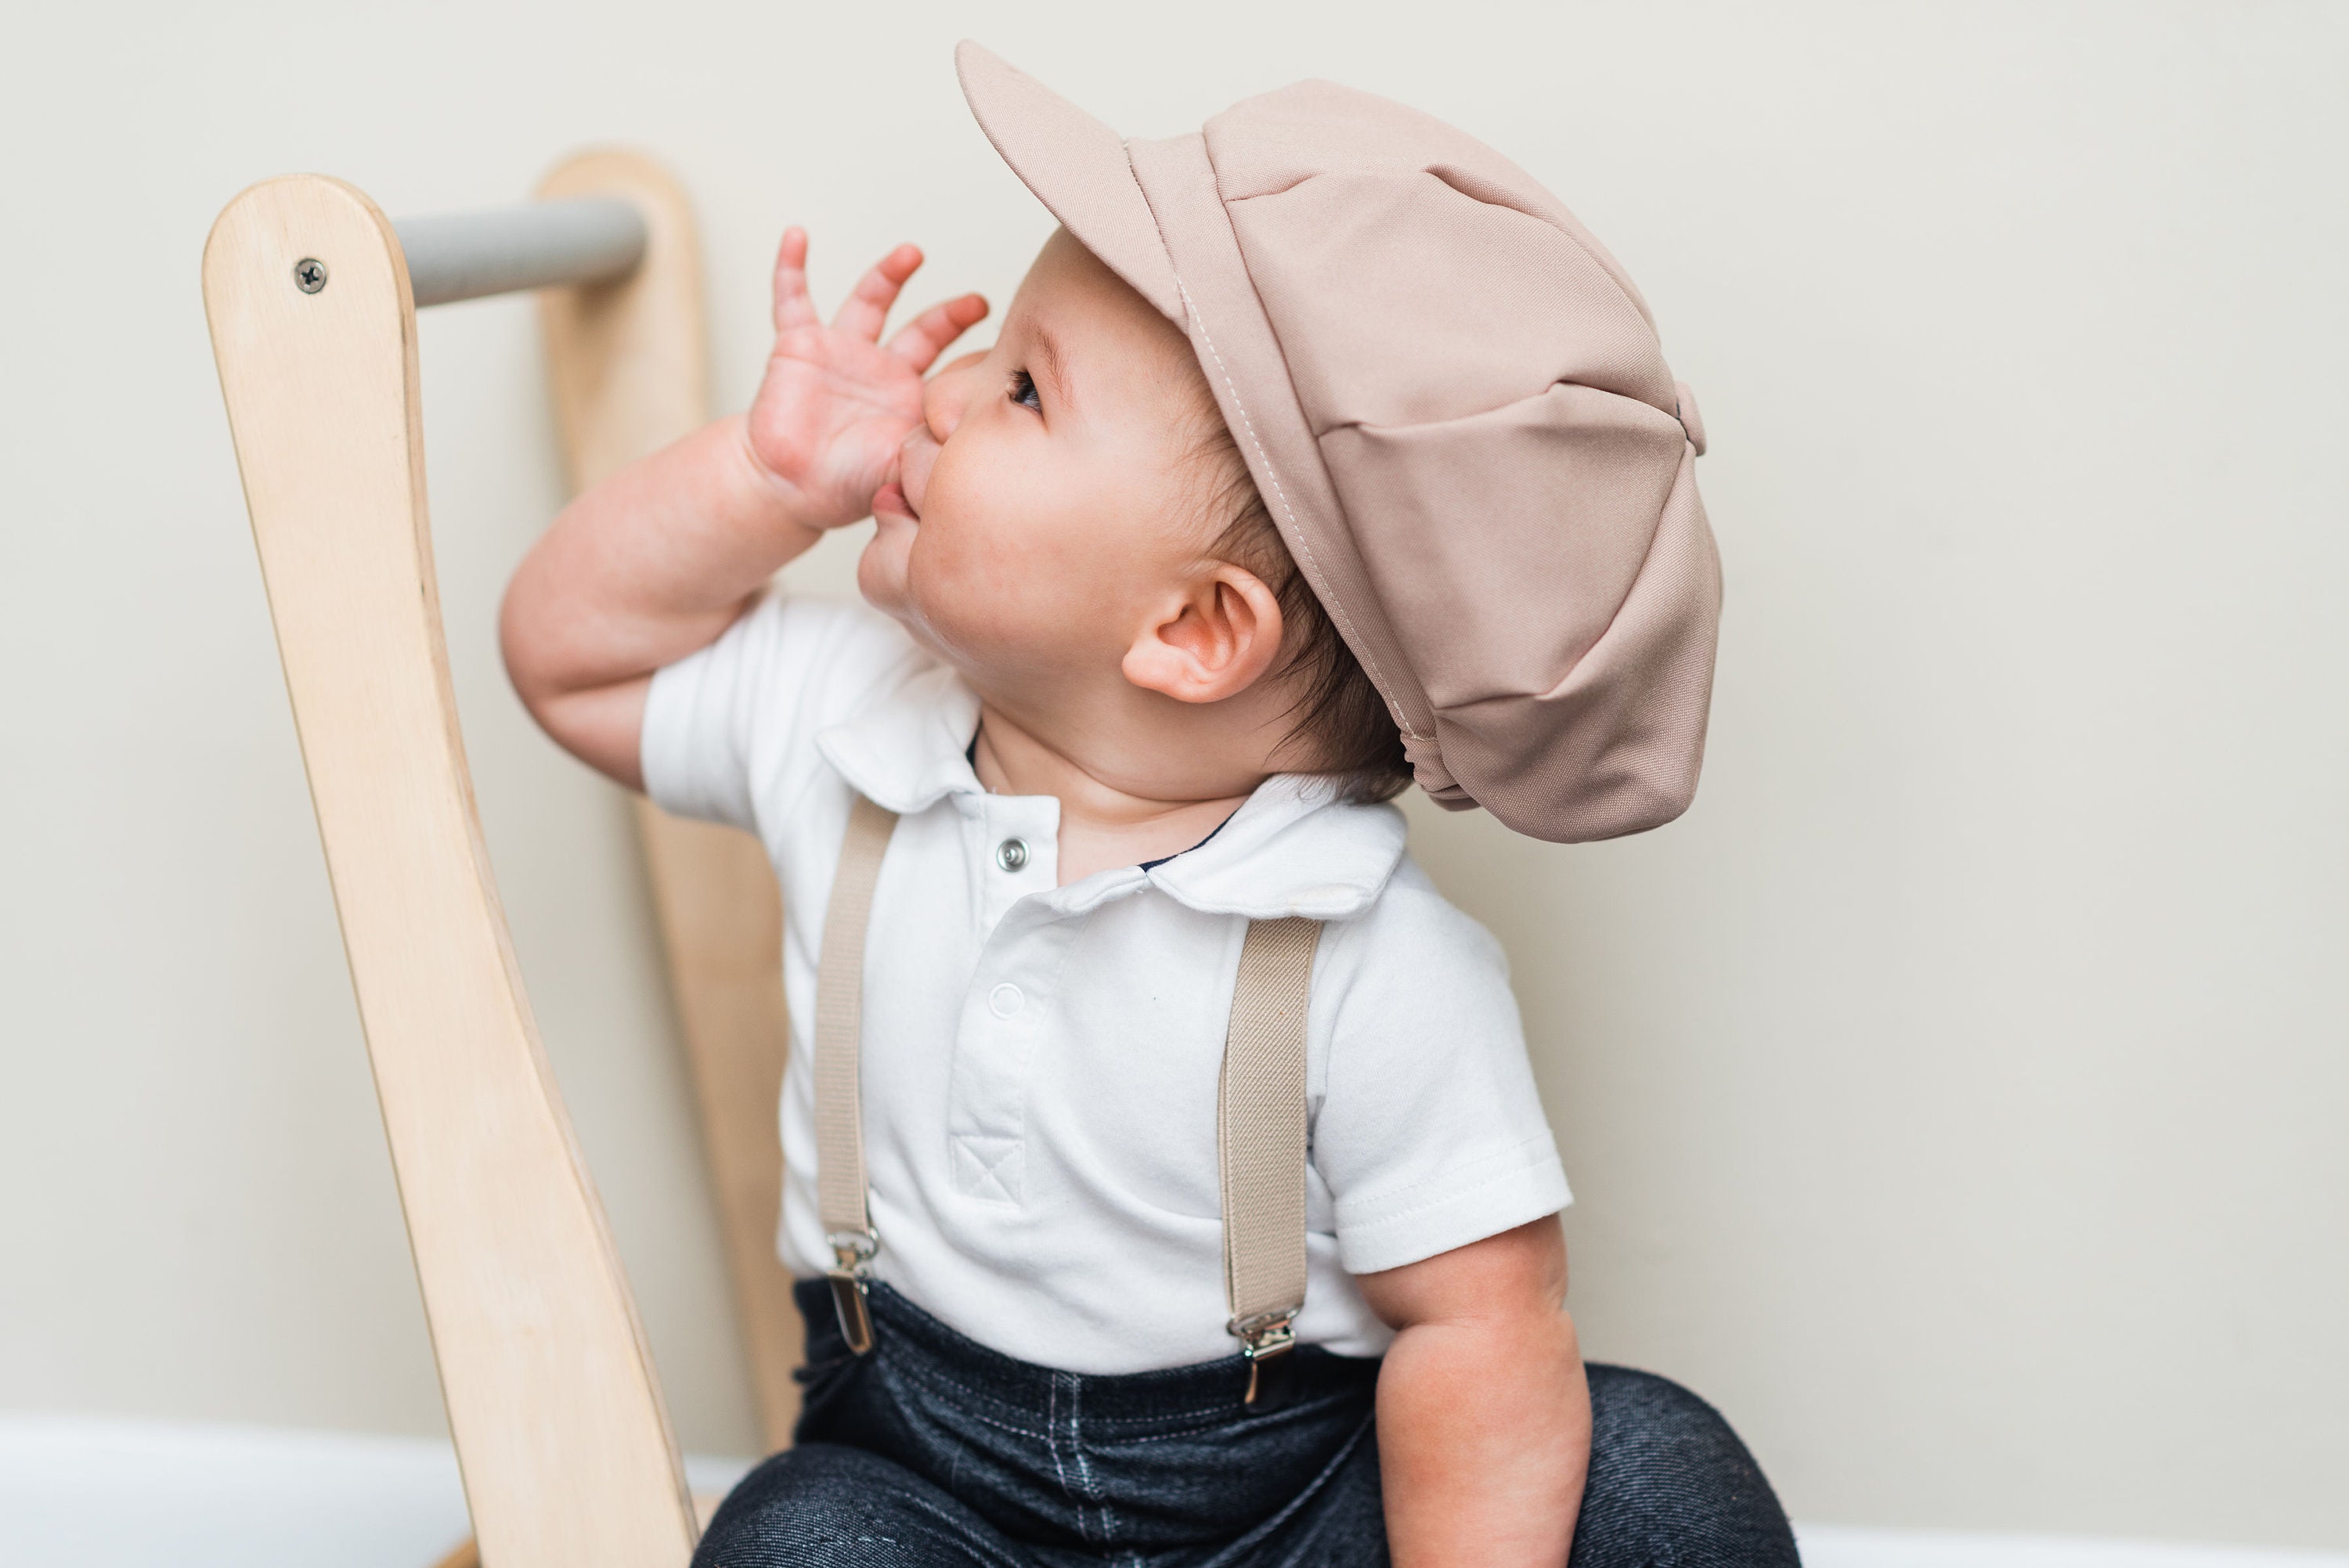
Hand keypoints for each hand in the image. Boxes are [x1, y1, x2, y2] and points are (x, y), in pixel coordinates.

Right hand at [745, 228, 987, 530]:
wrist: (791, 490)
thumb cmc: (848, 485)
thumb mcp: (903, 469)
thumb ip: (935, 455)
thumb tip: (980, 454)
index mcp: (910, 397)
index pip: (950, 367)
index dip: (974, 358)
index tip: (1003, 348)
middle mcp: (880, 367)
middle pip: (923, 329)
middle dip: (951, 315)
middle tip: (979, 304)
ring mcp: (841, 352)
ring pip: (869, 302)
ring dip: (889, 274)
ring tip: (912, 253)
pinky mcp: (798, 346)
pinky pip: (792, 300)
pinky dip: (791, 268)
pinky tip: (797, 236)